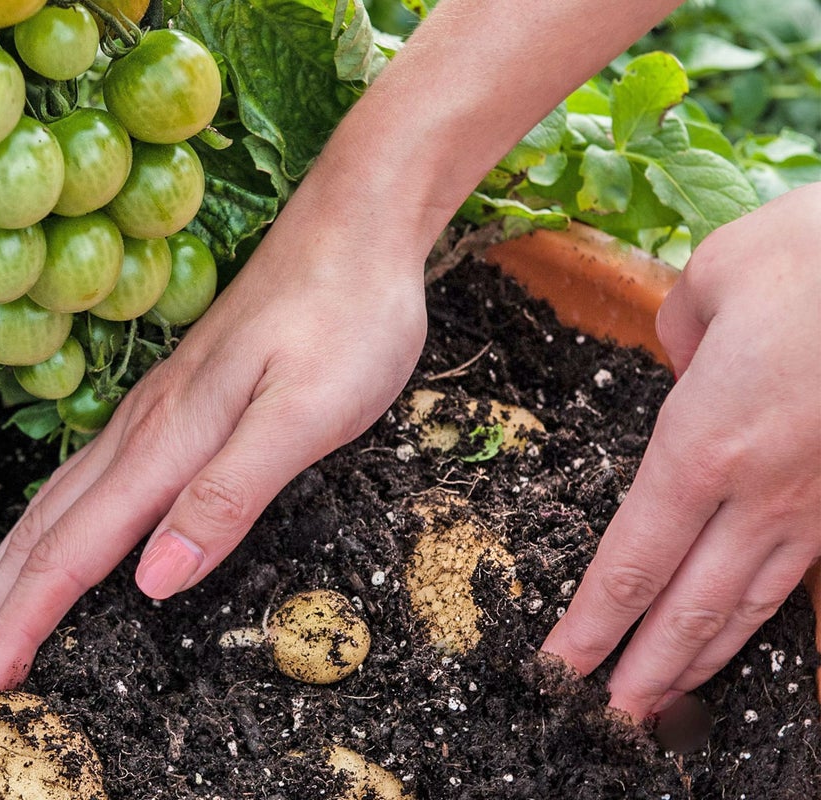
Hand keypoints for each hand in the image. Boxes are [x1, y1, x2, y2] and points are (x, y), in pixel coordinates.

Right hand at [0, 177, 432, 698]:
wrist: (355, 227)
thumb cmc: (343, 318)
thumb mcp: (302, 417)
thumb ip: (226, 498)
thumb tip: (153, 582)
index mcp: (168, 441)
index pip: (75, 550)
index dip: (26, 619)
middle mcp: (145, 427)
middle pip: (49, 528)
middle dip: (1, 602)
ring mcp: (156, 409)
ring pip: (63, 499)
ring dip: (20, 563)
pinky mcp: (177, 398)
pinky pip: (93, 473)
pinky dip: (59, 520)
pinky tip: (64, 528)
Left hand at [542, 182, 820, 719]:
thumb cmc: (812, 254)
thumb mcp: (712, 281)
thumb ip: (683, 338)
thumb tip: (686, 366)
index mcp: (705, 444)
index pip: (634, 558)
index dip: (596, 621)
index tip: (563, 665)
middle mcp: (761, 489)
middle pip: (690, 601)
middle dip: (644, 665)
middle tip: (609, 717)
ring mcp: (815, 498)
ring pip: (749, 600)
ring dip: (701, 656)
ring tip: (664, 699)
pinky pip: (796, 571)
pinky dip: (760, 613)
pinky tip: (741, 629)